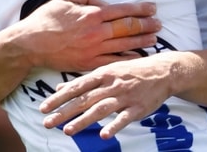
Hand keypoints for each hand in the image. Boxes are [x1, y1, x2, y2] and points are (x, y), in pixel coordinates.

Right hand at [17, 0, 160, 71]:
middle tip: (159, 23)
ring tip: (154, 39)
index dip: (140, 9)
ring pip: (124, 45)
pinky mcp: (88, 63)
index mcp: (92, 14)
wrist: (30, 44)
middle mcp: (96, 32)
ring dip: (141, 41)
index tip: (152, 8)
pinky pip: (112, 61)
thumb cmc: (45, 19)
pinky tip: (138, 57)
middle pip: (128, 28)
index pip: (123, 10)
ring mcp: (93, 49)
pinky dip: (127, 59)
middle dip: (146, 25)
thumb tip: (102, 1)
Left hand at [39, 53, 179, 138]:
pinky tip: (103, 135)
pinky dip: (114, 126)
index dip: (59, 98)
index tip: (43, 108)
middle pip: (84, 99)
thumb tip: (60, 86)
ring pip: (101, 109)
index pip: (76, 87)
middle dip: (64, 112)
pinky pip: (124, 118)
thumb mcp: (107, 70)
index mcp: (102, 74)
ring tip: (67, 131)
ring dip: (83, 120)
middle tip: (47, 123)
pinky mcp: (138, 108)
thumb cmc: (131, 71)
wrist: (163, 71)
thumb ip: (84, 81)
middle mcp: (111, 84)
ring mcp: (124, 96)